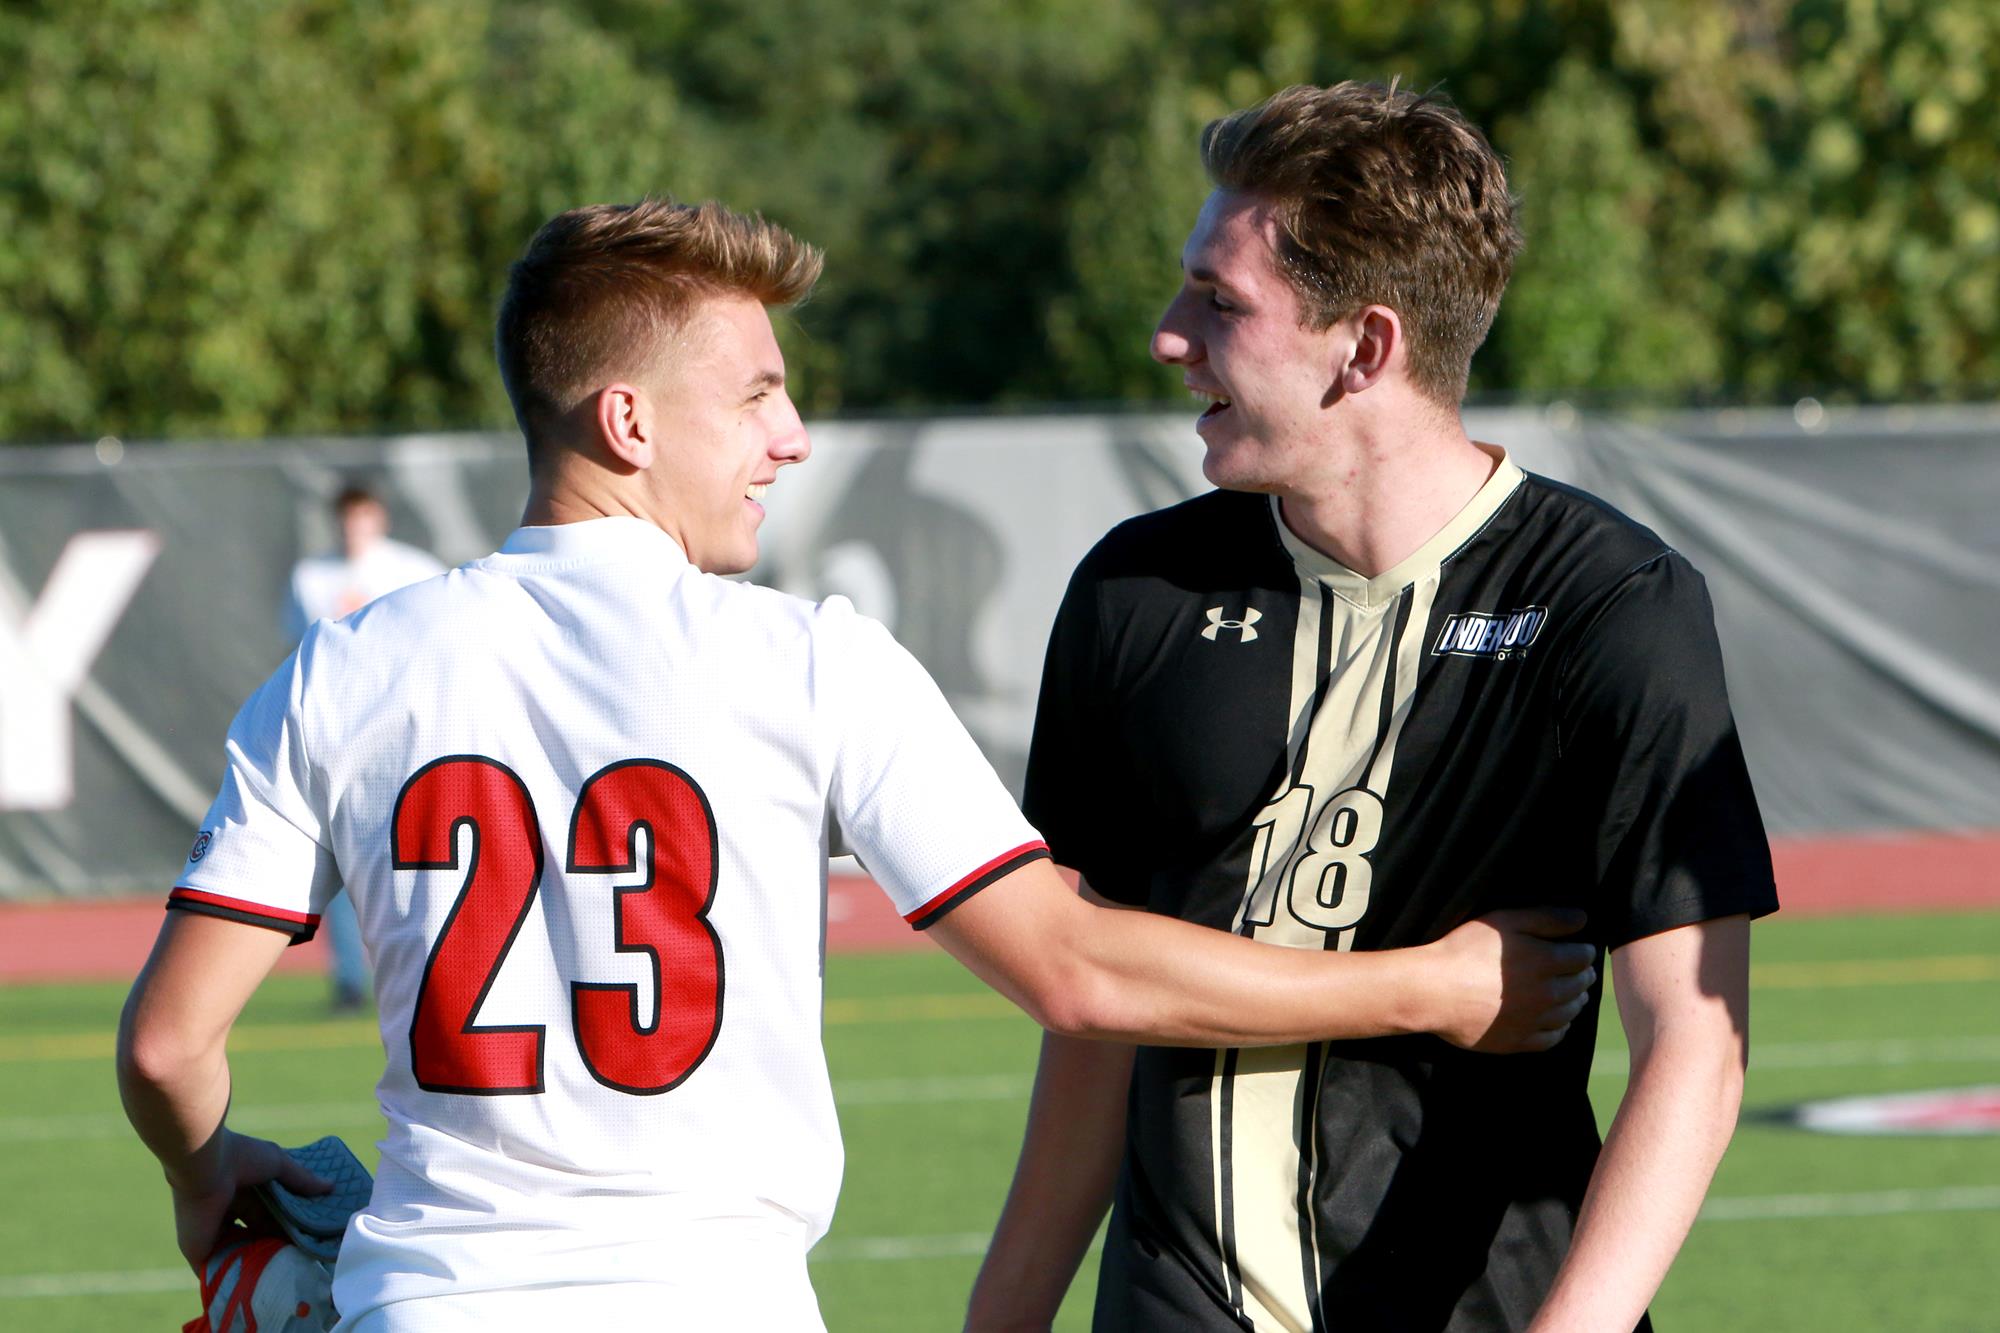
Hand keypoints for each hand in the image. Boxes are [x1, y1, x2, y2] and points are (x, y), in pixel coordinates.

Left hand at [167, 1129, 331, 1269]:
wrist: (204, 1167)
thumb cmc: (240, 1157)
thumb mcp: (278, 1164)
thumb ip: (301, 1179)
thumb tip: (330, 1187)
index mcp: (241, 1193)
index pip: (267, 1215)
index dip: (286, 1225)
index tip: (308, 1236)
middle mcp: (226, 1214)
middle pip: (255, 1236)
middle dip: (275, 1246)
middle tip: (302, 1258)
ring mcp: (212, 1235)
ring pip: (240, 1254)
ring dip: (259, 1263)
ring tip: (286, 1274)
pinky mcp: (199, 1252)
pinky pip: (219, 1270)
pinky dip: (235, 1277)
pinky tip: (259, 1285)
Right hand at [1422, 909, 1596, 1052]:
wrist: (1433, 990)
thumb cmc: (1465, 949)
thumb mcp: (1504, 920)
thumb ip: (1546, 918)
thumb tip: (1583, 919)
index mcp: (1545, 961)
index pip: (1582, 958)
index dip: (1584, 951)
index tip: (1581, 949)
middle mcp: (1546, 994)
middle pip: (1579, 986)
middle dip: (1583, 976)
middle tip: (1580, 972)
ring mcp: (1532, 1021)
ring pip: (1569, 1013)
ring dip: (1576, 1002)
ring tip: (1575, 995)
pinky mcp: (1517, 1042)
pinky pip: (1550, 1039)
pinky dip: (1560, 1029)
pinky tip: (1557, 1022)